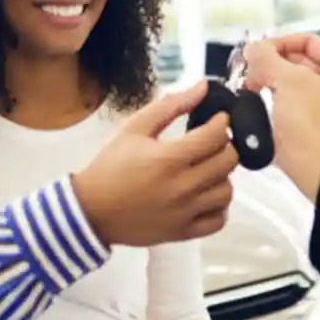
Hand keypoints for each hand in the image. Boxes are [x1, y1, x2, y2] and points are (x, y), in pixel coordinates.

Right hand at [72, 81, 238, 246]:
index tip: (217, 119)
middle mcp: (183, 187)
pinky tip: (206, 194)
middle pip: (227, 162)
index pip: (215, 136)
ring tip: (208, 168)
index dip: (221, 122)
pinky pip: (218, 220)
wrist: (91, 210)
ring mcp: (185, 213)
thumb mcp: (134, 129)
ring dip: (223, 176)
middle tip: (212, 142)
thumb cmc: (111, 166)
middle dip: (225, 145)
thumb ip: (170, 106)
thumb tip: (202, 87)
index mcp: (169, 158)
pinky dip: (219, 206)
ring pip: (226, 191)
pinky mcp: (184, 232)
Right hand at [242, 34, 319, 201]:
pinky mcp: (303, 131)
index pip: (307, 42)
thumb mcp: (290, 82)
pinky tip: (254, 113)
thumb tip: (253, 49)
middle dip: (267, 66)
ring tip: (249, 92)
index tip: (256, 51)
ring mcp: (317, 110)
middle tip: (248, 72)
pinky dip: (265, 111)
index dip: (280, 43)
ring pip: (284, 89)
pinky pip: (280, 113)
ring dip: (264, 88)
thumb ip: (267, 58)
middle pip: (294, 64)